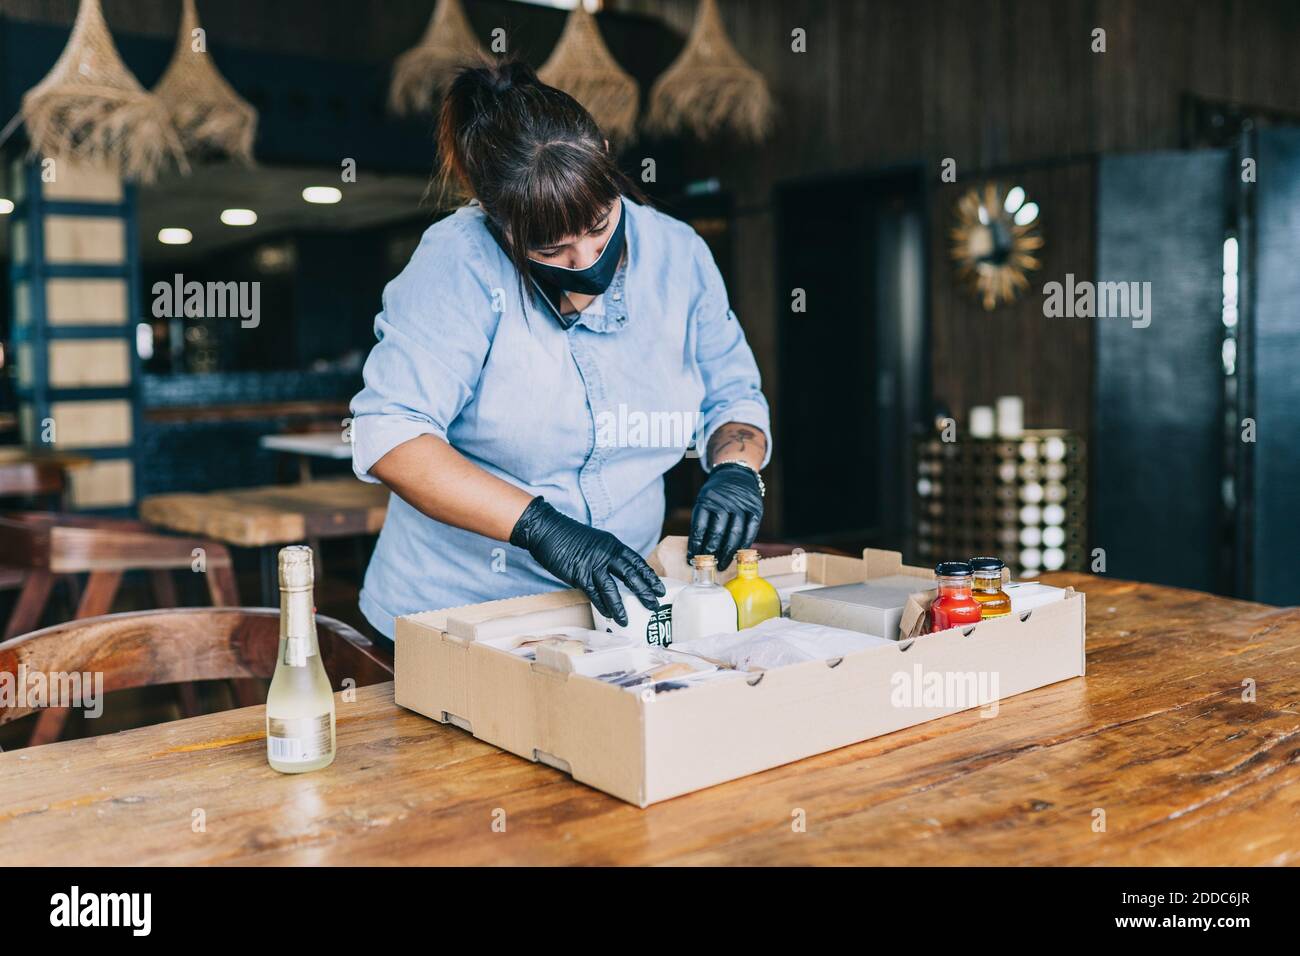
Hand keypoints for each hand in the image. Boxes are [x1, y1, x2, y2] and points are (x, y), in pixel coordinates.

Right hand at [510, 497, 663, 626]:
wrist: (548, 530)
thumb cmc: (572, 537)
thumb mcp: (597, 542)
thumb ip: (609, 556)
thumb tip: (620, 573)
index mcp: (613, 545)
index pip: (637, 562)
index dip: (650, 577)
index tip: (660, 589)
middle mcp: (607, 554)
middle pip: (631, 575)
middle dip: (644, 592)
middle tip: (654, 605)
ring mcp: (593, 564)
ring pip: (612, 589)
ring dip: (621, 606)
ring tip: (628, 620)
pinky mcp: (579, 574)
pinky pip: (594, 593)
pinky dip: (602, 605)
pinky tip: (609, 615)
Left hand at [687, 462, 762, 570]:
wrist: (736, 473)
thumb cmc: (717, 493)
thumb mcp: (704, 499)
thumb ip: (702, 520)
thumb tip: (697, 549)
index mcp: (707, 500)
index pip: (699, 527)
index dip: (695, 545)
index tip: (691, 559)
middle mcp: (725, 502)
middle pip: (717, 532)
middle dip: (711, 552)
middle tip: (708, 565)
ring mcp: (741, 505)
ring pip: (735, 534)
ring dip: (728, 552)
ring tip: (722, 565)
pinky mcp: (755, 509)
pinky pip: (750, 531)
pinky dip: (744, 544)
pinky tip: (738, 554)